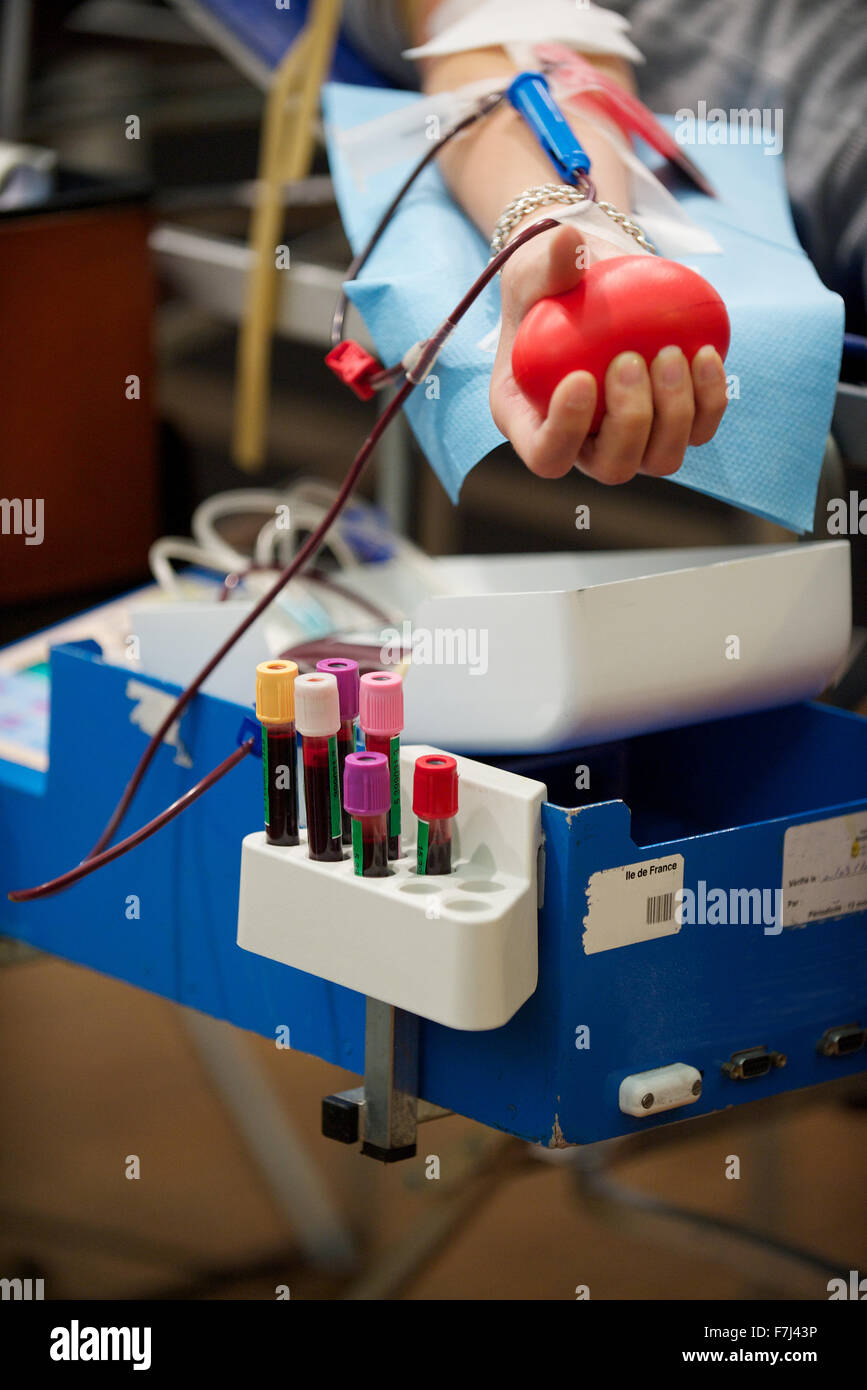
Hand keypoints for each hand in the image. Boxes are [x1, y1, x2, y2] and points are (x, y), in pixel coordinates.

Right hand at [491, 221, 727, 482]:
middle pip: (612, 467)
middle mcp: (583, 444)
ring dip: (674, 413)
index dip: (564, 434)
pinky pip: (698, 430)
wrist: (593, 285)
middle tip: (632, 360)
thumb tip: (568, 241)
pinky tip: (707, 353)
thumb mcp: (537, 267)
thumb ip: (547, 262)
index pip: (546, 455)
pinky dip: (709, 399)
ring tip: (671, 352)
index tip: (582, 379)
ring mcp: (630, 440)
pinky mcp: (669, 424)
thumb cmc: (552, 281)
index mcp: (532, 422)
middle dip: (630, 421)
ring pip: (660, 459)